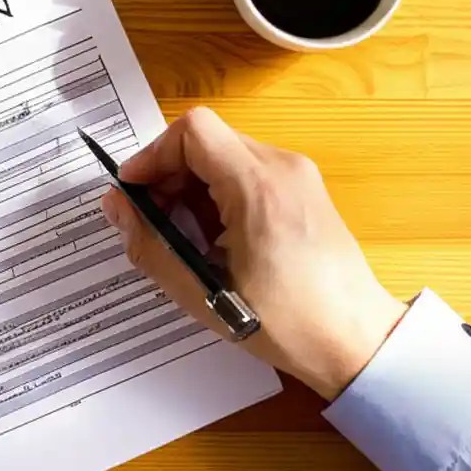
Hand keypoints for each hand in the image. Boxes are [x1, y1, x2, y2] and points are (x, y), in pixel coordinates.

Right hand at [101, 107, 407, 400]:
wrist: (354, 339)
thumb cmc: (286, 323)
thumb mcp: (201, 292)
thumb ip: (149, 244)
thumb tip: (117, 206)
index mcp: (258, 187)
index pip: (192, 132)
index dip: (152, 156)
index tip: (133, 192)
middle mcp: (282, 168)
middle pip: (206, 140)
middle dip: (168, 174)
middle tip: (151, 220)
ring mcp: (298, 176)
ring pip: (224, 154)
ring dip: (191, 186)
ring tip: (183, 235)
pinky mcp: (304, 189)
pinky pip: (246, 171)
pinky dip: (217, 192)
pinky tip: (214, 238)